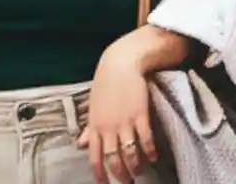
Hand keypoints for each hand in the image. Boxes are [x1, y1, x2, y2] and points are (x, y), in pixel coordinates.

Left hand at [77, 43, 157, 183]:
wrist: (121, 64)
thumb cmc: (106, 84)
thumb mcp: (94, 108)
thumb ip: (90, 128)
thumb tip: (81, 144)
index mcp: (95, 127)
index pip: (95, 158)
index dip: (99, 175)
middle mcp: (108, 128)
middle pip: (113, 160)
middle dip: (121, 175)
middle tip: (128, 182)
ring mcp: (124, 122)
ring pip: (129, 153)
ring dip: (136, 166)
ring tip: (140, 172)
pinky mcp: (140, 114)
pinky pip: (145, 139)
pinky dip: (149, 150)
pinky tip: (154, 156)